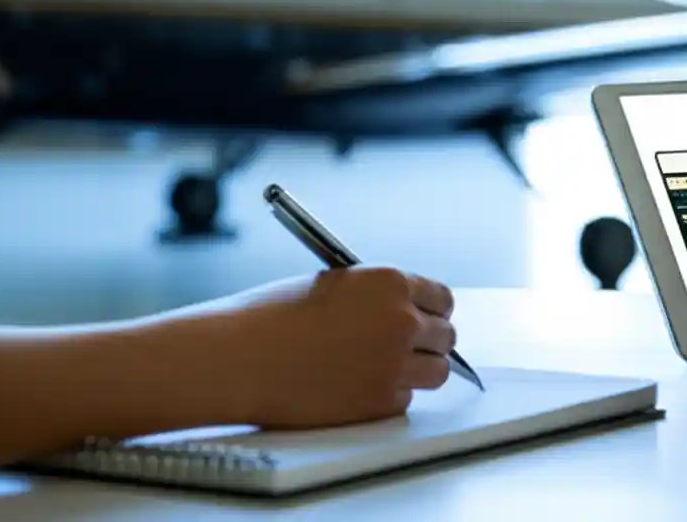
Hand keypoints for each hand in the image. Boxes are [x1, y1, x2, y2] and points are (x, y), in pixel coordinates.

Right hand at [219, 267, 455, 428]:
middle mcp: (402, 321)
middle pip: (446, 336)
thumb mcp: (333, 285)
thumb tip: (401, 311)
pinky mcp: (381, 402)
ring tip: (386, 370)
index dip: (432, 310)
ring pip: (437, 372)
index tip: (425, 319)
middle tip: (407, 348)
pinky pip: (405, 400)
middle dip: (428, 342)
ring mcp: (395, 364)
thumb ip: (374, 297)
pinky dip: (388, 396)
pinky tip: (355, 388)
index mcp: (391, 283)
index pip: (441, 298)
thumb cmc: (272, 317)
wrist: (239, 357)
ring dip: (418, 371)